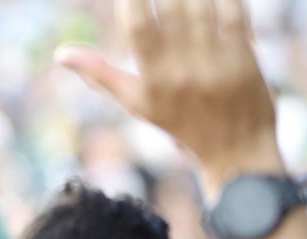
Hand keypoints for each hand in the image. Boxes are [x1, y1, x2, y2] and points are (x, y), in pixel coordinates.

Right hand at [54, 0, 281, 186]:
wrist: (239, 156)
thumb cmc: (184, 127)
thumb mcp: (139, 105)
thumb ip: (101, 75)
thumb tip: (61, 54)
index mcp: (154, 77)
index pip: (137, 23)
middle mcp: (184, 70)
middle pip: (172, 5)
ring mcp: (217, 65)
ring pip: (202, 5)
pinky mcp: (245, 62)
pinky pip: (235, 15)